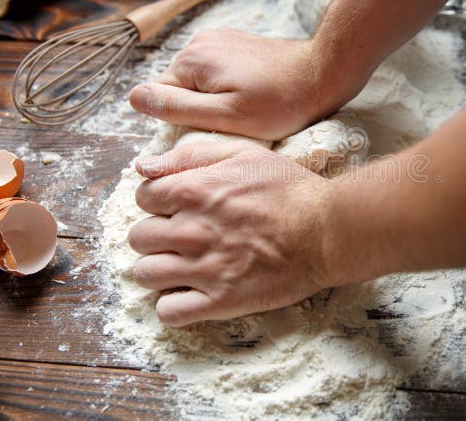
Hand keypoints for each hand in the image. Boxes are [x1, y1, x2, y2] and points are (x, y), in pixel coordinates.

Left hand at [128, 140, 334, 325]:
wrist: (327, 231)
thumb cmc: (290, 189)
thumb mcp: (244, 153)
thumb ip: (192, 155)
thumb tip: (145, 165)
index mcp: (193, 190)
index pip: (143, 198)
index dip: (157, 202)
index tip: (175, 209)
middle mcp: (191, 229)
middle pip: (138, 238)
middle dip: (155, 236)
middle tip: (179, 238)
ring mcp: (204, 268)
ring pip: (145, 274)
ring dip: (158, 270)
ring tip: (181, 268)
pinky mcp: (220, 301)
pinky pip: (169, 311)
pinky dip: (173, 305)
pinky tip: (189, 294)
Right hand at [129, 28, 343, 140]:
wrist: (324, 73)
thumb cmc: (280, 102)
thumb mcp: (225, 116)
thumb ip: (177, 108)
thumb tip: (134, 98)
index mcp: (192, 59)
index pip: (161, 98)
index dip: (182, 122)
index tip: (213, 131)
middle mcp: (200, 42)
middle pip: (180, 89)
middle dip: (200, 110)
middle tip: (235, 123)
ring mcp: (220, 40)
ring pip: (200, 83)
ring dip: (216, 101)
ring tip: (248, 110)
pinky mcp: (237, 44)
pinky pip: (218, 74)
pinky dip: (230, 89)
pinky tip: (254, 97)